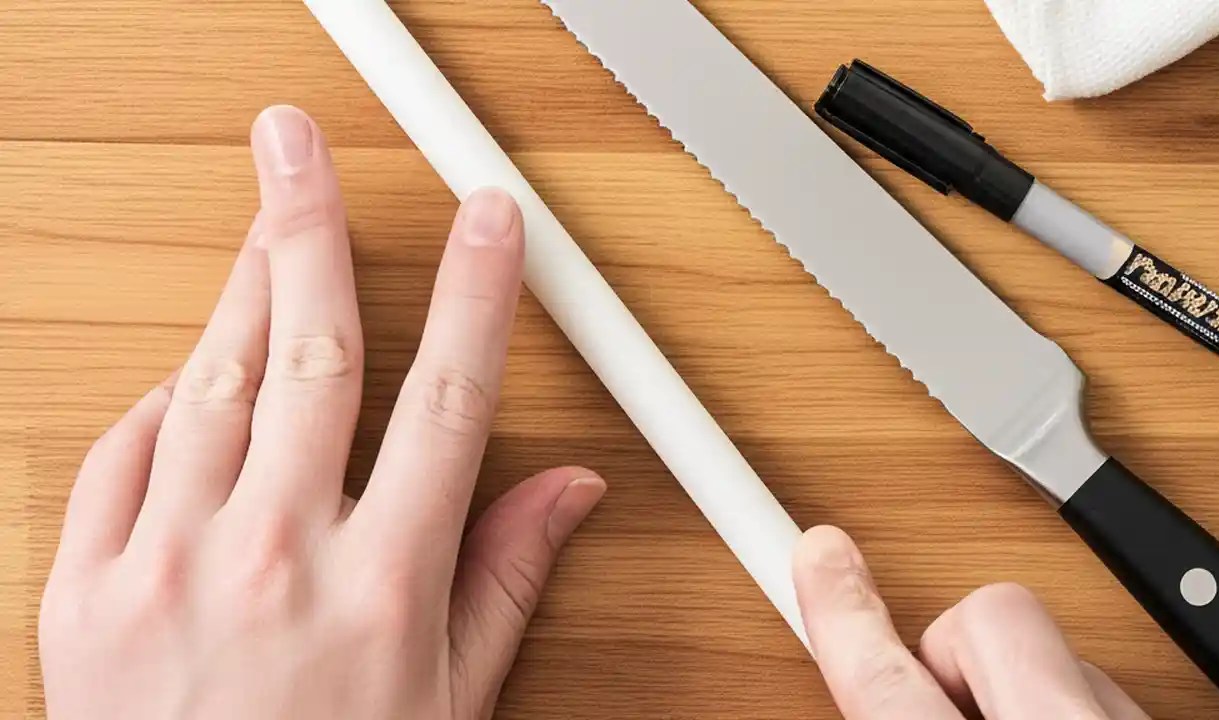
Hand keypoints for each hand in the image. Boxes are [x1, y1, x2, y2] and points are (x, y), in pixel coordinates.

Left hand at [38, 106, 605, 719]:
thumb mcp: (451, 705)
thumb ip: (509, 579)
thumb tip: (569, 487)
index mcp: (384, 591)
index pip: (451, 402)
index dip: (478, 296)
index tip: (490, 227)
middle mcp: (276, 562)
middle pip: (312, 355)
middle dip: (313, 233)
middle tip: (302, 155)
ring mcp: (167, 570)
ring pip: (211, 386)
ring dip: (239, 294)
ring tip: (261, 233)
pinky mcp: (82, 593)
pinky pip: (118, 456)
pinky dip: (158, 404)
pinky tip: (188, 383)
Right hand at [793, 526, 1149, 719]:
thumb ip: (891, 715)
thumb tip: (878, 676)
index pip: (884, 680)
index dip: (842, 608)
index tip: (818, 552)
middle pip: (991, 616)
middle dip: (952, 640)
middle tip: (939, 691)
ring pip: (1065, 652)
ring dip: (1030, 683)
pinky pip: (1119, 693)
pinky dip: (1086, 708)